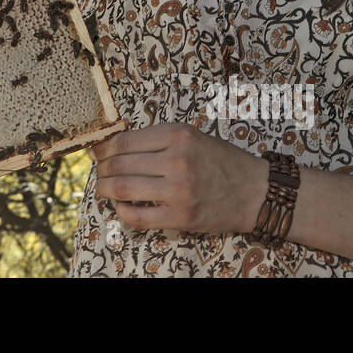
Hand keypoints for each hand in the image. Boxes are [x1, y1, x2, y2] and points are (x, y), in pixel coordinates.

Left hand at [91, 122, 267, 235]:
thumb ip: (157, 139)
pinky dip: (122, 211)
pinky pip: (137, 215)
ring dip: (105, 189)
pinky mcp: (181, 217)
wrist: (255, 191)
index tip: (97, 152)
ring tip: (104, 188)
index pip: (125, 141)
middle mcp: (178, 160)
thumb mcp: (191, 136)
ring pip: (123, 188)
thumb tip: (115, 145)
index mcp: (178, 135)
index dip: (104, 148)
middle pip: (120, 164)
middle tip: (99, 171)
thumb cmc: (220, 161)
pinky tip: (122, 206)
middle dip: (102, 169)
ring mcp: (179, 190)